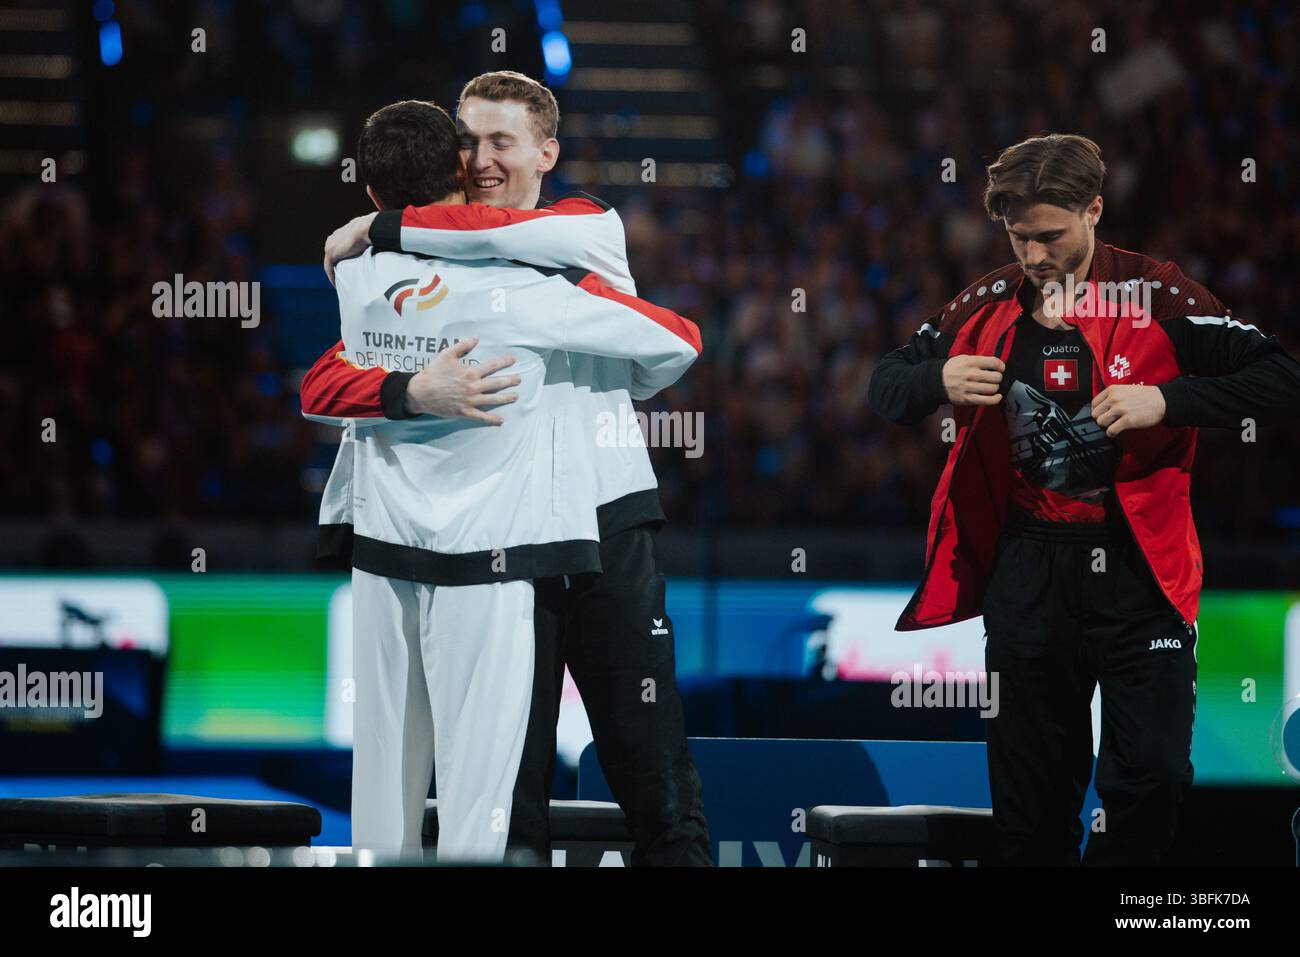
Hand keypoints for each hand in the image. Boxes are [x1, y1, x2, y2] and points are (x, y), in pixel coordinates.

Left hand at [323, 212, 377, 285]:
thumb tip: (377, 246)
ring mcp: (330, 245)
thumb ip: (365, 239)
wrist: (367, 228)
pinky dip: (332, 277)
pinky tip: (336, 284)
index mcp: (340, 234)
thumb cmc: (370, 229)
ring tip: (341, 283)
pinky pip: (328, 268)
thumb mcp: (366, 234)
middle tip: (343, 278)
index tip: (346, 268)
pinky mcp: (331, 253)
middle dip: (336, 267)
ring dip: (334, 273)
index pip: (338, 249)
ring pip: (329, 263)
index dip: (341, 259)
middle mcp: (332, 239)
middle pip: (333, 257)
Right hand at [404, 337, 520, 424]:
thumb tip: (476, 338)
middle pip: (497, 383)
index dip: (504, 362)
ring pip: (493, 399)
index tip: (513, 360)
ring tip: (515, 396)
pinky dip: (492, 419)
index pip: (492, 366)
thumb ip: (462, 346)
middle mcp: (473, 387)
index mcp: (470, 372)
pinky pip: (481, 417)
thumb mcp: (446, 355)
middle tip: (519, 379)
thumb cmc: (433, 372)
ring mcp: (470, 401)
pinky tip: (501, 420)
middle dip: (510, 380)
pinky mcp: (465, 412)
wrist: (420, 392)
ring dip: (506, 398)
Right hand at [942, 355, 1004, 405]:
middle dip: (998, 377)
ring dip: (994, 387)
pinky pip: (988, 400)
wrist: (936, 381)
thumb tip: (994, 366)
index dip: (1001, 366)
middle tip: (994, 378)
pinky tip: (997, 396)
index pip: (994, 363)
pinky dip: (995, 399)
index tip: (1000, 368)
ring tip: (990, 386)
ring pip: (993, 388)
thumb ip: (978, 361)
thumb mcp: (963, 358)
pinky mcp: (968, 399)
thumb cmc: (952, 369)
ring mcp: (969, 388)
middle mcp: (971, 375)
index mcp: (971, 362)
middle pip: (996, 377)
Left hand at [1092, 384, 1165, 436]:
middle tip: (1110, 421)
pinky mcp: (1127, 420)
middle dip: (1102, 419)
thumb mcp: (1125, 390)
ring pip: (1101, 422)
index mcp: (1112, 390)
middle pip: (1095, 414)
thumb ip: (1112, 397)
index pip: (1094, 403)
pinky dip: (1112, 434)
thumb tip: (1101, 409)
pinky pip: (1111, 431)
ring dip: (1107, 426)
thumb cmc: (1145, 396)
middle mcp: (1114, 398)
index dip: (1098, 411)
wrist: (1162, 400)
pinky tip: (1117, 432)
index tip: (1103, 414)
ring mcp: (1120, 409)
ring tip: (1114, 426)